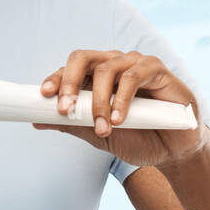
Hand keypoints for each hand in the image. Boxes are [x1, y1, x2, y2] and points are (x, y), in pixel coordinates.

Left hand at [31, 49, 206, 168]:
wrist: (173, 151)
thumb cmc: (137, 138)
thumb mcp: (99, 134)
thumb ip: (72, 124)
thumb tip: (36, 121)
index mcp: (96, 77)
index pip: (70, 69)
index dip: (56, 79)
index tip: (44, 96)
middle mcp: (113, 64)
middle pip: (83, 58)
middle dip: (69, 82)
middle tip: (65, 109)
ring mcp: (134, 63)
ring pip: (106, 69)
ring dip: (99, 101)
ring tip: (103, 128)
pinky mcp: (156, 68)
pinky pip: (132, 76)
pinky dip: (122, 99)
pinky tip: (119, 120)